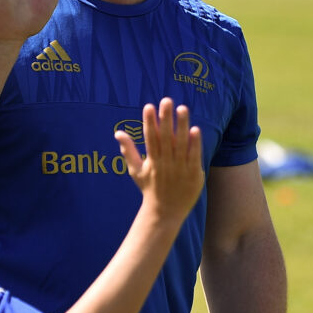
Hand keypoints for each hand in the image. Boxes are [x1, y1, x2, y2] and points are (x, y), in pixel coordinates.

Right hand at [116, 98, 203, 216]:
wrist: (165, 212)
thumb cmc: (150, 189)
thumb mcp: (136, 171)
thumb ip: (128, 151)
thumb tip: (117, 133)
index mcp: (152, 161)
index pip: (149, 137)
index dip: (149, 121)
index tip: (148, 106)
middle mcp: (165, 163)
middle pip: (165, 137)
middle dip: (165, 118)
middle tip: (166, 100)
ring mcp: (180, 168)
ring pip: (181, 144)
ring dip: (181, 125)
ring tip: (182, 108)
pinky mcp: (193, 174)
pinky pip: (194, 156)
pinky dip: (194, 144)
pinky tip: (195, 129)